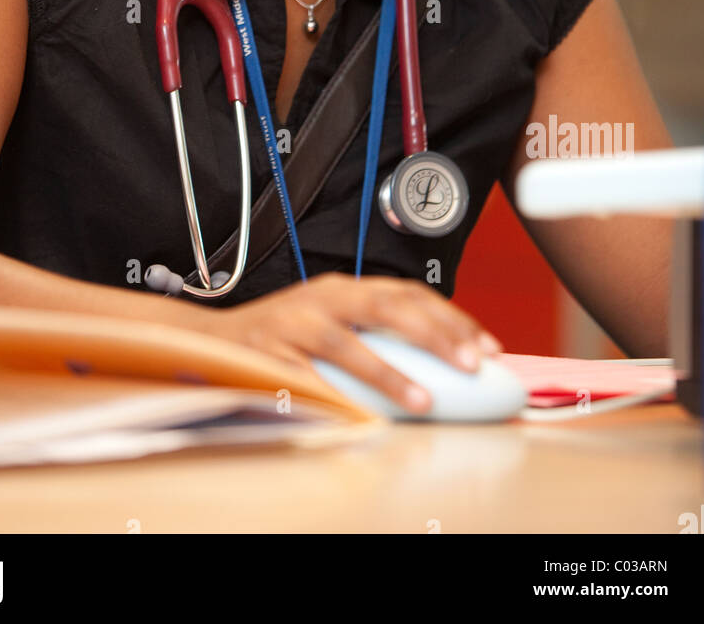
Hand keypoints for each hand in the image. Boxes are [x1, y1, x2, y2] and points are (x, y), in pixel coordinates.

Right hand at [216, 272, 502, 412]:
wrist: (215, 340)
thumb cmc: (286, 336)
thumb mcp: (336, 323)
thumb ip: (377, 334)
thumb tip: (441, 362)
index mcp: (347, 288)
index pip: (409, 293)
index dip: (451, 317)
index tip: (488, 346)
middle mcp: (324, 298)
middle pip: (387, 307)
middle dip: (434, 334)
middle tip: (472, 363)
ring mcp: (295, 323)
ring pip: (347, 343)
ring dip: (389, 372)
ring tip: (423, 399)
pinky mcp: (269, 352)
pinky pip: (307, 378)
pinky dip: (335, 395)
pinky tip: (358, 414)